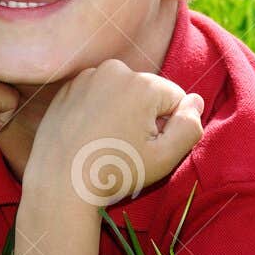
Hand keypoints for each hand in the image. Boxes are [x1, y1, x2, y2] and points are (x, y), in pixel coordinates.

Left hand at [28, 59, 204, 205]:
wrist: (59, 185)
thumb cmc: (114, 173)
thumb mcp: (165, 158)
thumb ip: (190, 127)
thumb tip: (196, 101)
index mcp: (143, 83)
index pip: (176, 99)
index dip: (168, 128)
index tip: (145, 147)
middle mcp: (115, 70)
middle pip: (148, 93)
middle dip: (144, 117)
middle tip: (124, 148)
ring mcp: (87, 77)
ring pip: (122, 93)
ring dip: (121, 114)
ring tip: (104, 144)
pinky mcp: (67, 88)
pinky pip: (97, 96)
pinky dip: (97, 112)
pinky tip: (88, 137)